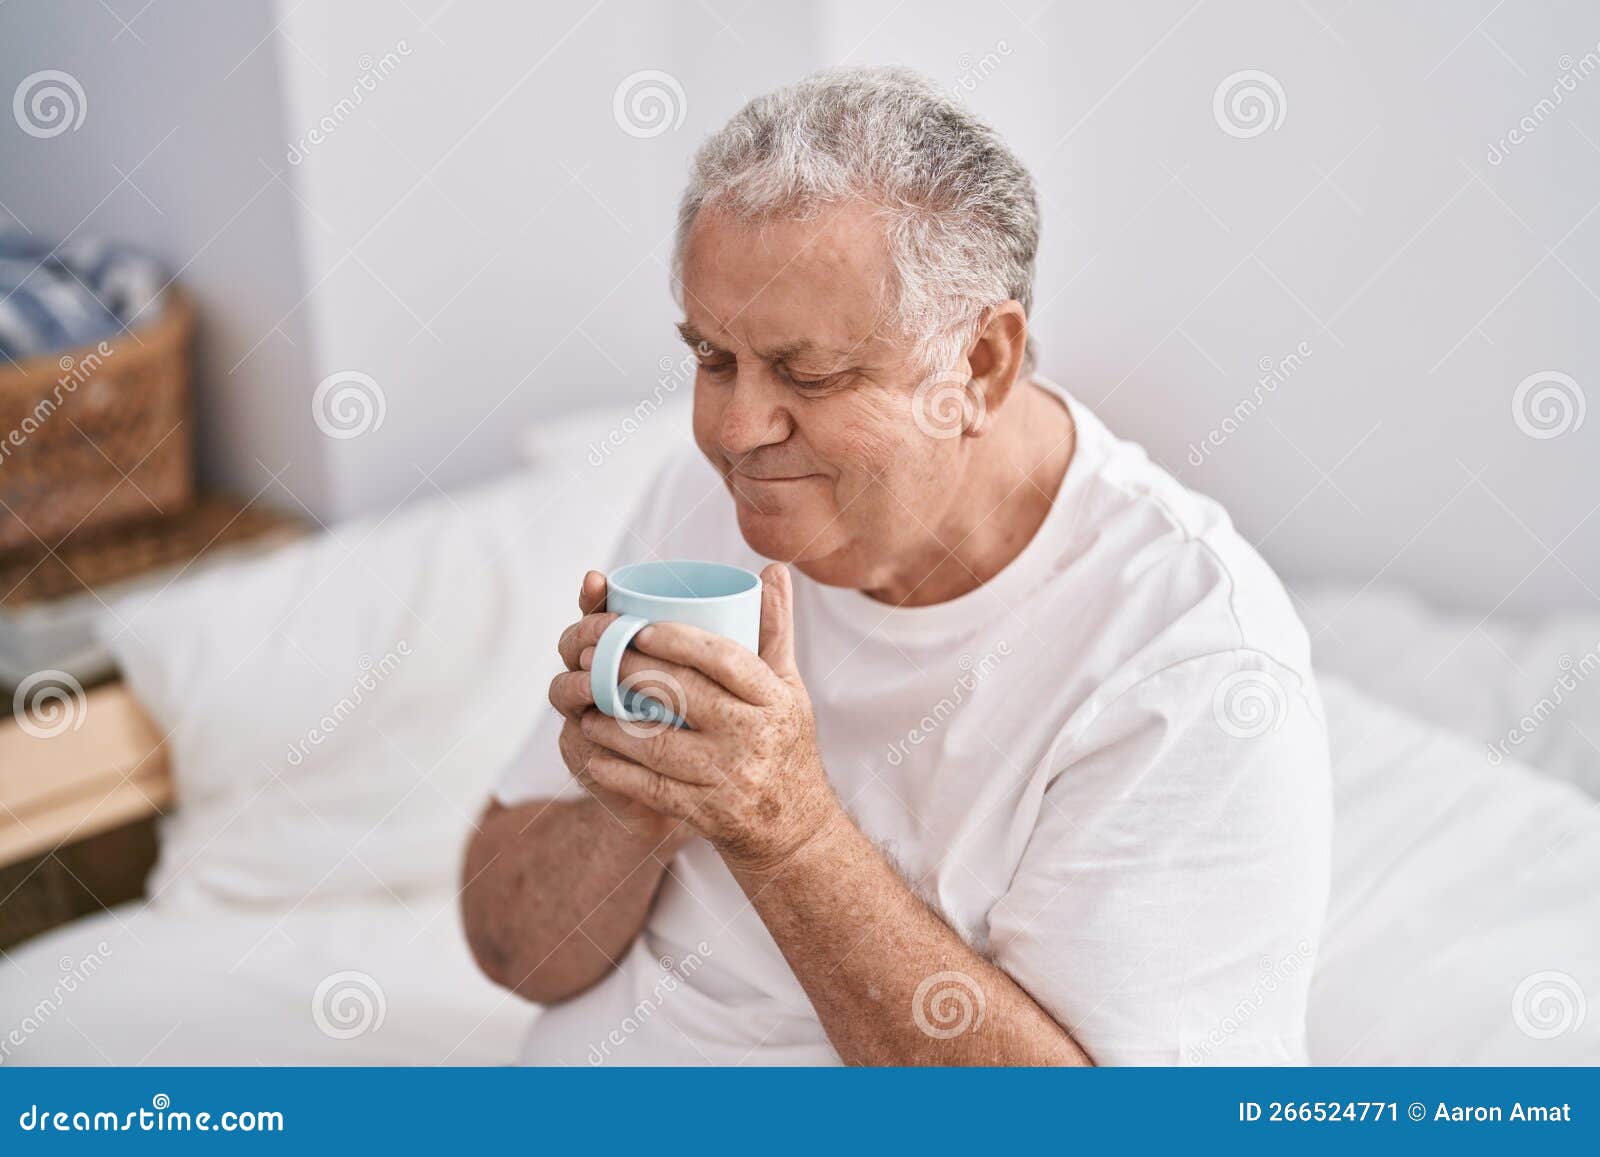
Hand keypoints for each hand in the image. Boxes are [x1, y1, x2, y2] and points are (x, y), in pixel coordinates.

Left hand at [575, 563, 841, 870]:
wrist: (794, 827)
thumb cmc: (784, 742)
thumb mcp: (788, 686)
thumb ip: (775, 628)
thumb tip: (772, 568)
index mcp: (772, 698)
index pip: (723, 659)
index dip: (678, 641)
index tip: (639, 628)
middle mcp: (752, 736)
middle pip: (682, 695)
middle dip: (630, 674)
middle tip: (594, 657)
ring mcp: (729, 776)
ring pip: (658, 743)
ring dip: (613, 725)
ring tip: (586, 707)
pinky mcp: (708, 812)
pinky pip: (654, 789)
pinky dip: (620, 773)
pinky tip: (594, 757)